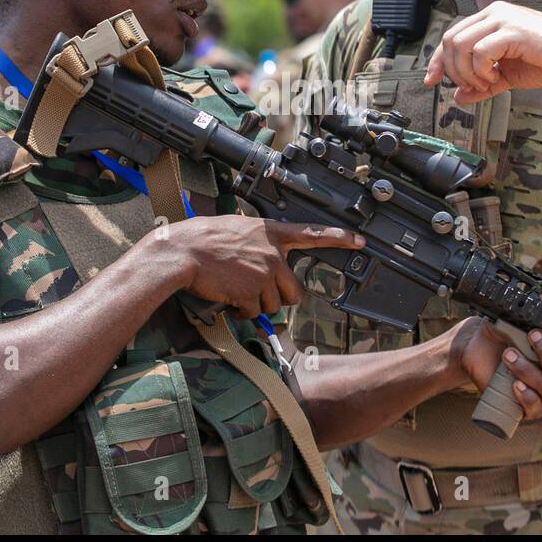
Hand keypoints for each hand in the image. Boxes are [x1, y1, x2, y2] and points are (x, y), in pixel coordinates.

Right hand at [163, 215, 363, 320]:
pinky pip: (252, 312)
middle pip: (294, 291)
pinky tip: (226, 296)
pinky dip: (240, 310)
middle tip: (258, 292)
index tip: (359, 240)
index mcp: (270, 233)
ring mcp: (264, 273)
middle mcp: (273, 253)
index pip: (311, 233)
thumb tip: (267, 262)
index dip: (338, 238)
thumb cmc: (202, 239)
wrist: (182, 252)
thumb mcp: (237, 229)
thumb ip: (259, 242)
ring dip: (255, 303)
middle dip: (280, 298)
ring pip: (273, 305)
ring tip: (233, 287)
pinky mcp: (251, 292)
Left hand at [423, 1, 541, 104]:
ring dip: (467, 72)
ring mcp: (503, 19)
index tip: (431, 80)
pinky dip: (481, 70)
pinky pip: (480, 52)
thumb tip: (458, 97)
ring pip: (461, 45)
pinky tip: (495, 77)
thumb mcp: (507, 76)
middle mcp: (494, 12)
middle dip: (453, 70)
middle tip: (471, 86)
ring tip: (486, 83)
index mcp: (491, 18)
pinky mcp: (513, 31)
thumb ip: (482, 84)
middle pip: (451, 39)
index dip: (438, 59)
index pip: (452, 35)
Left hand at [453, 317, 541, 420]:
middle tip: (534, 336)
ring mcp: (540, 394)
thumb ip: (533, 318)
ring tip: (509, 354)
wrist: (474, 347)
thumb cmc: (500, 334)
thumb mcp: (517, 322)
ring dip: (529, 370)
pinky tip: (515, 385)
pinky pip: (535, 409)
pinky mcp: (523, 406)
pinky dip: (527, 397)